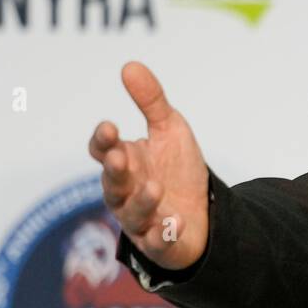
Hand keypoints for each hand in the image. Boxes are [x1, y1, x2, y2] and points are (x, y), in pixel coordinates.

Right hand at [88, 62, 209, 270]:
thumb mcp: (171, 130)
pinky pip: (157, 241)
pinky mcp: (160, 241)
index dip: (103, 141)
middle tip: (120, 157)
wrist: (204, 211)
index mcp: (125, 161)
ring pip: (132, 213)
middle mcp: (126, 191)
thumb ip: (151, 102)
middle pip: (112, 182)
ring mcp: (141, 218)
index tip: (110, 128)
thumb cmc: (177, 170)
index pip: (103, 150)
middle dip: (114, 170)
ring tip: (154, 187)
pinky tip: (175, 223)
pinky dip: (163, 233)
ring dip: (141, 201)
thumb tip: (129, 65)